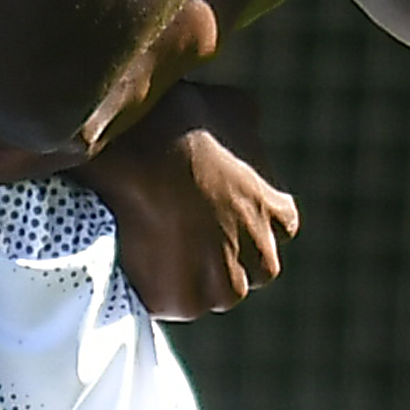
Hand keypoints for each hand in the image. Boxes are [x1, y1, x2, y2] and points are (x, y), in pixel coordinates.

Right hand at [77, 81, 298, 320]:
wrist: (140, 147)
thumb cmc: (185, 119)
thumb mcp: (235, 108)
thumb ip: (249, 135)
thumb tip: (245, 137)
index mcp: (277, 215)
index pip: (275, 229)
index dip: (243, 218)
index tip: (215, 206)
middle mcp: (260, 259)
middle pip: (245, 271)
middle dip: (220, 255)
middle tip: (180, 226)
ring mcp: (221, 287)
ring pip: (206, 292)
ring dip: (186, 275)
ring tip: (150, 238)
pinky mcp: (179, 302)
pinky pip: (166, 300)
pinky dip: (152, 284)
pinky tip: (132, 252)